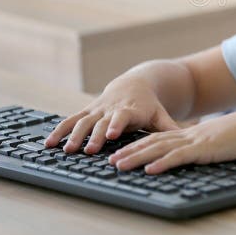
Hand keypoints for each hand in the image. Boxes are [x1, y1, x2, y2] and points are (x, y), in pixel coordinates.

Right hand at [44, 75, 179, 153]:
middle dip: (94, 136)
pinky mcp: (86, 111)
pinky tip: (48, 144)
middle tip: (86, 150)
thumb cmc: (149, 105)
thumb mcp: (161, 115)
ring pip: (83, 122)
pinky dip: (59, 131)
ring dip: (73, 135)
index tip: (112, 134)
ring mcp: (97, 110)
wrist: (134, 84)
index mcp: (131, 110)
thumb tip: (187, 141)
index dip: (116, 124)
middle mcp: (111, 109)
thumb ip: (170, 128)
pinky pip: (70, 120)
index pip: (123, 117)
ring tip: (66, 150)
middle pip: (101, 123)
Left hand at [108, 109, 235, 173]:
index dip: (140, 145)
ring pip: (159, 149)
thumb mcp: (220, 140)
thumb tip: (203, 152)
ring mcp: (194, 141)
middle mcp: (189, 135)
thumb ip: (207, 145)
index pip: (160, 138)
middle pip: (153, 142)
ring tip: (119, 164)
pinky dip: (161, 163)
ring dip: (137, 157)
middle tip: (111, 159)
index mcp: (192, 134)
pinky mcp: (203, 149)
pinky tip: (148, 169)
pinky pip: (178, 157)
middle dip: (130, 151)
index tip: (124, 151)